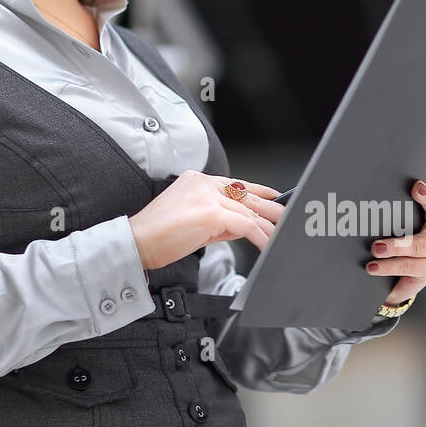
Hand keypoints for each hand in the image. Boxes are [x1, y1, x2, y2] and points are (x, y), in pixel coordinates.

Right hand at [128, 170, 283, 269]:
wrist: (137, 243)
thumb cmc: (158, 236)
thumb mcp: (193, 221)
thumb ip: (219, 219)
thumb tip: (243, 225)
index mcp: (197, 181)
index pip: (237, 184)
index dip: (261, 192)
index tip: (276, 198)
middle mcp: (204, 184)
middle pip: (247, 195)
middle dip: (271, 209)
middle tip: (288, 218)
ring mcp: (208, 197)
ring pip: (249, 211)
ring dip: (268, 226)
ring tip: (281, 235)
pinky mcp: (211, 213)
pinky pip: (245, 225)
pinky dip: (259, 237)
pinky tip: (265, 245)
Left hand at [367, 135, 425, 306]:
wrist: (394, 280)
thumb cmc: (392, 241)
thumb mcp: (392, 218)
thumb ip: (385, 200)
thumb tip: (356, 172)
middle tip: (418, 188)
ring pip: (420, 246)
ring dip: (397, 246)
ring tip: (376, 248)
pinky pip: (411, 268)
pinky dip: (390, 267)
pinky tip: (373, 267)